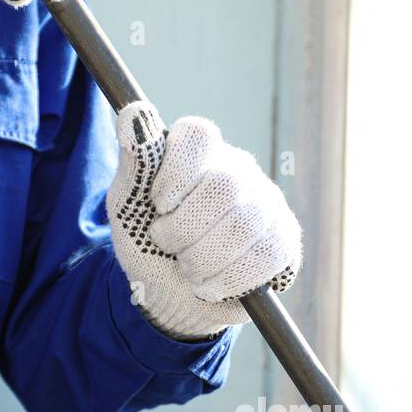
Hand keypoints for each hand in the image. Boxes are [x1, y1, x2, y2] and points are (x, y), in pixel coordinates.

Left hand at [107, 101, 301, 338]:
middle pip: (225, 186)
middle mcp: (240, 171)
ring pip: (246, 225)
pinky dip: (228, 280)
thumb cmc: (148, 244)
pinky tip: (211, 285)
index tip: (159, 205)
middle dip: (185, 228)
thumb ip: (134, 162)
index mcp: (202, 153)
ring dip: (203, 259)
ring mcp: (269, 205)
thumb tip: (134, 114)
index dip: (175, 174)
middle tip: (167, 244)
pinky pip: (267, 256)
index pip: (199, 136)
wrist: (173, 297)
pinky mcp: (285, 241)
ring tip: (188, 269)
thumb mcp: (127, 206)